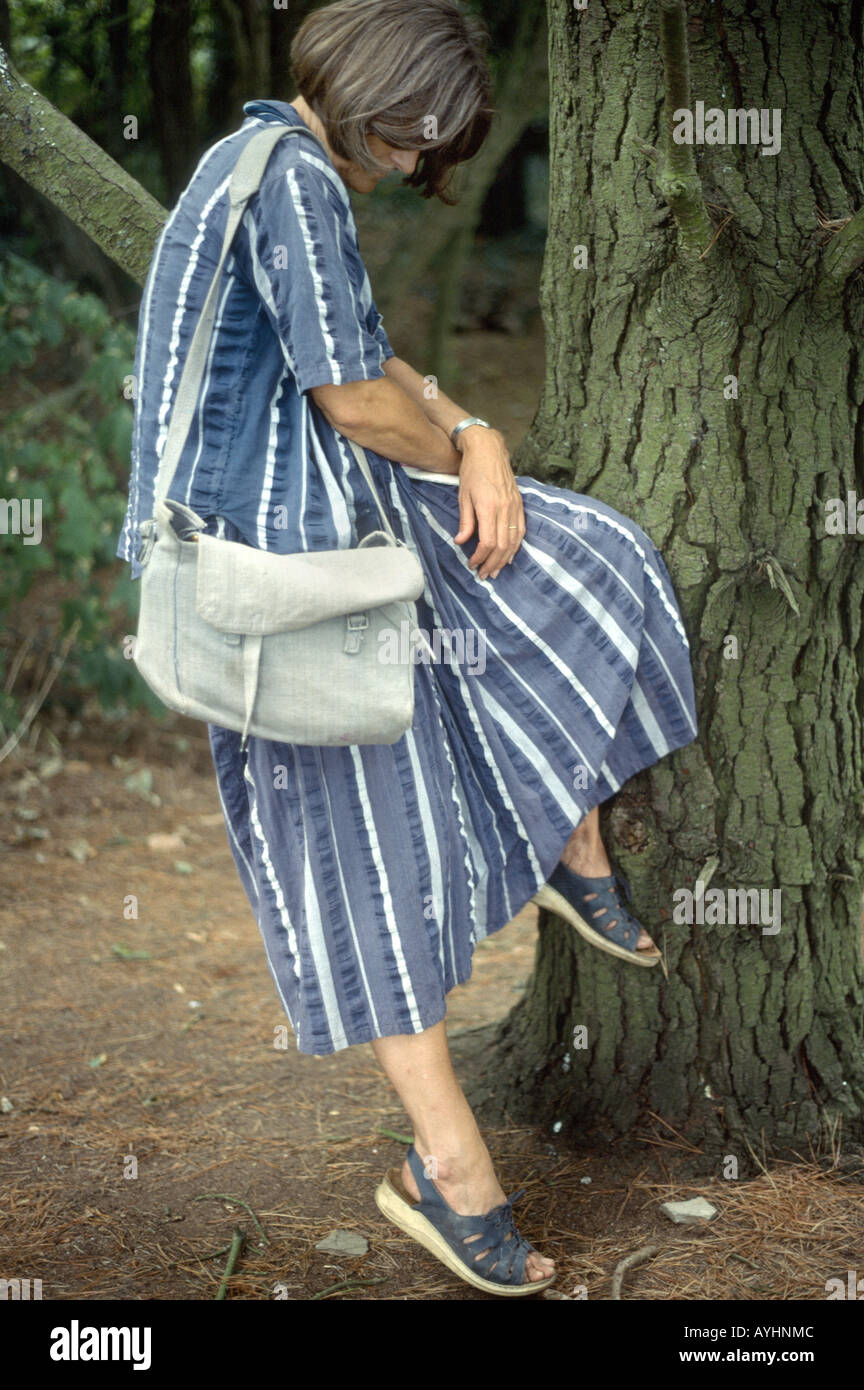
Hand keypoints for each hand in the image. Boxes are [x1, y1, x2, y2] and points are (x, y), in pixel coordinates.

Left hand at [452, 427, 525, 579]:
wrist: (489, 450)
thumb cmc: (472, 471)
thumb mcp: (463, 496)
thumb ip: (466, 521)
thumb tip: (461, 542)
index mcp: (489, 507)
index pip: (487, 541)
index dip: (480, 557)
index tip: (472, 564)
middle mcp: (505, 509)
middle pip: (502, 545)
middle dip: (492, 563)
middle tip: (484, 575)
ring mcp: (515, 507)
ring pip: (513, 541)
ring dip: (504, 559)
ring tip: (495, 571)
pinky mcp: (520, 504)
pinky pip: (521, 530)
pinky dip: (516, 546)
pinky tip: (509, 555)